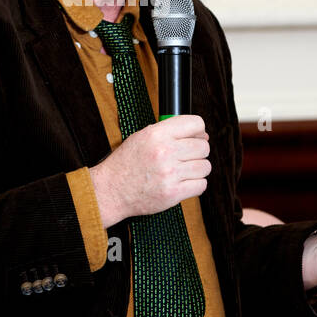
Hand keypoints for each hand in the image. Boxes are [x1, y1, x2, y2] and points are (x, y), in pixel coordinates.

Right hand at [89, 115, 209, 227]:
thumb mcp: (142, 136)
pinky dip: (195, 185)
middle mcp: (165, 151)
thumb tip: (202, 135)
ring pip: (205, 166)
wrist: (112, 189)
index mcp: (157, 134)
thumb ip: (169, 131)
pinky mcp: (173, 193)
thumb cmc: (127, 163)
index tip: (196, 137)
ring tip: (183, 171)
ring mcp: (170, 173)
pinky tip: (183, 182)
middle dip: (198, 152)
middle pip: (203, 147)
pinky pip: (201, 185)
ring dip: (198, 169)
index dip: (199, 131)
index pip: (196, 123)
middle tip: (186, 157)